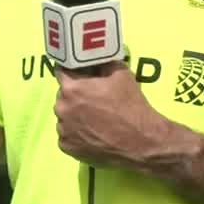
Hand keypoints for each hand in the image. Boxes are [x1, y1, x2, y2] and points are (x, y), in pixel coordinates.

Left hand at [53, 62, 175, 171]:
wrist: (141, 143)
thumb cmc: (131, 107)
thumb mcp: (121, 74)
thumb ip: (103, 62)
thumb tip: (96, 56)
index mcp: (71, 88)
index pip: (62, 72)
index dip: (73, 71)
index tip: (80, 74)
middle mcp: (61, 108)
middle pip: (64, 96)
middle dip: (75, 95)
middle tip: (93, 101)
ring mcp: (63, 130)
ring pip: (65, 116)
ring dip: (75, 115)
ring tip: (95, 120)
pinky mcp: (66, 147)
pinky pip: (67, 135)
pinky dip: (76, 134)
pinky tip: (93, 134)